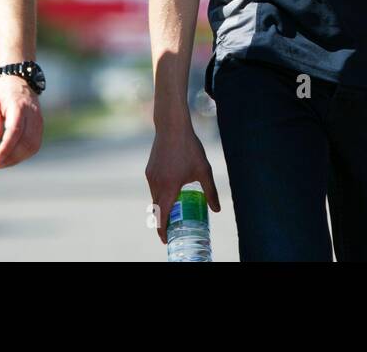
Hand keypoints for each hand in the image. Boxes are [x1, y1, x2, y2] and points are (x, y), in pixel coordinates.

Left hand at [0, 75, 43, 167]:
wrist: (20, 79)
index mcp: (18, 105)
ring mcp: (38, 119)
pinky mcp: (40, 125)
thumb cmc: (2, 93)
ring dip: (19, 158)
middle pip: (27, 141)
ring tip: (4, 162)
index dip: (6, 148)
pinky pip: (36, 143)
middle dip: (12, 157)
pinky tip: (13, 156)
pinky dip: (25, 154)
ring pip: (33, 145)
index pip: (15, 131)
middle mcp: (32, 113)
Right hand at [145, 126, 220, 243]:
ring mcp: (150, 177)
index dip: (163, 230)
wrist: (172, 127)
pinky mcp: (149, 170)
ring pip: (154, 198)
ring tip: (172, 211)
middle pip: (156, 210)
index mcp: (169, 187)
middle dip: (162, 222)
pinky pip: (153, 187)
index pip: (162, 216)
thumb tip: (217, 210)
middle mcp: (156, 184)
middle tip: (171, 230)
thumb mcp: (204, 170)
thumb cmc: (189, 148)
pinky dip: (159, 194)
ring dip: (161, 207)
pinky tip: (170, 190)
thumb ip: (210, 191)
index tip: (166, 240)